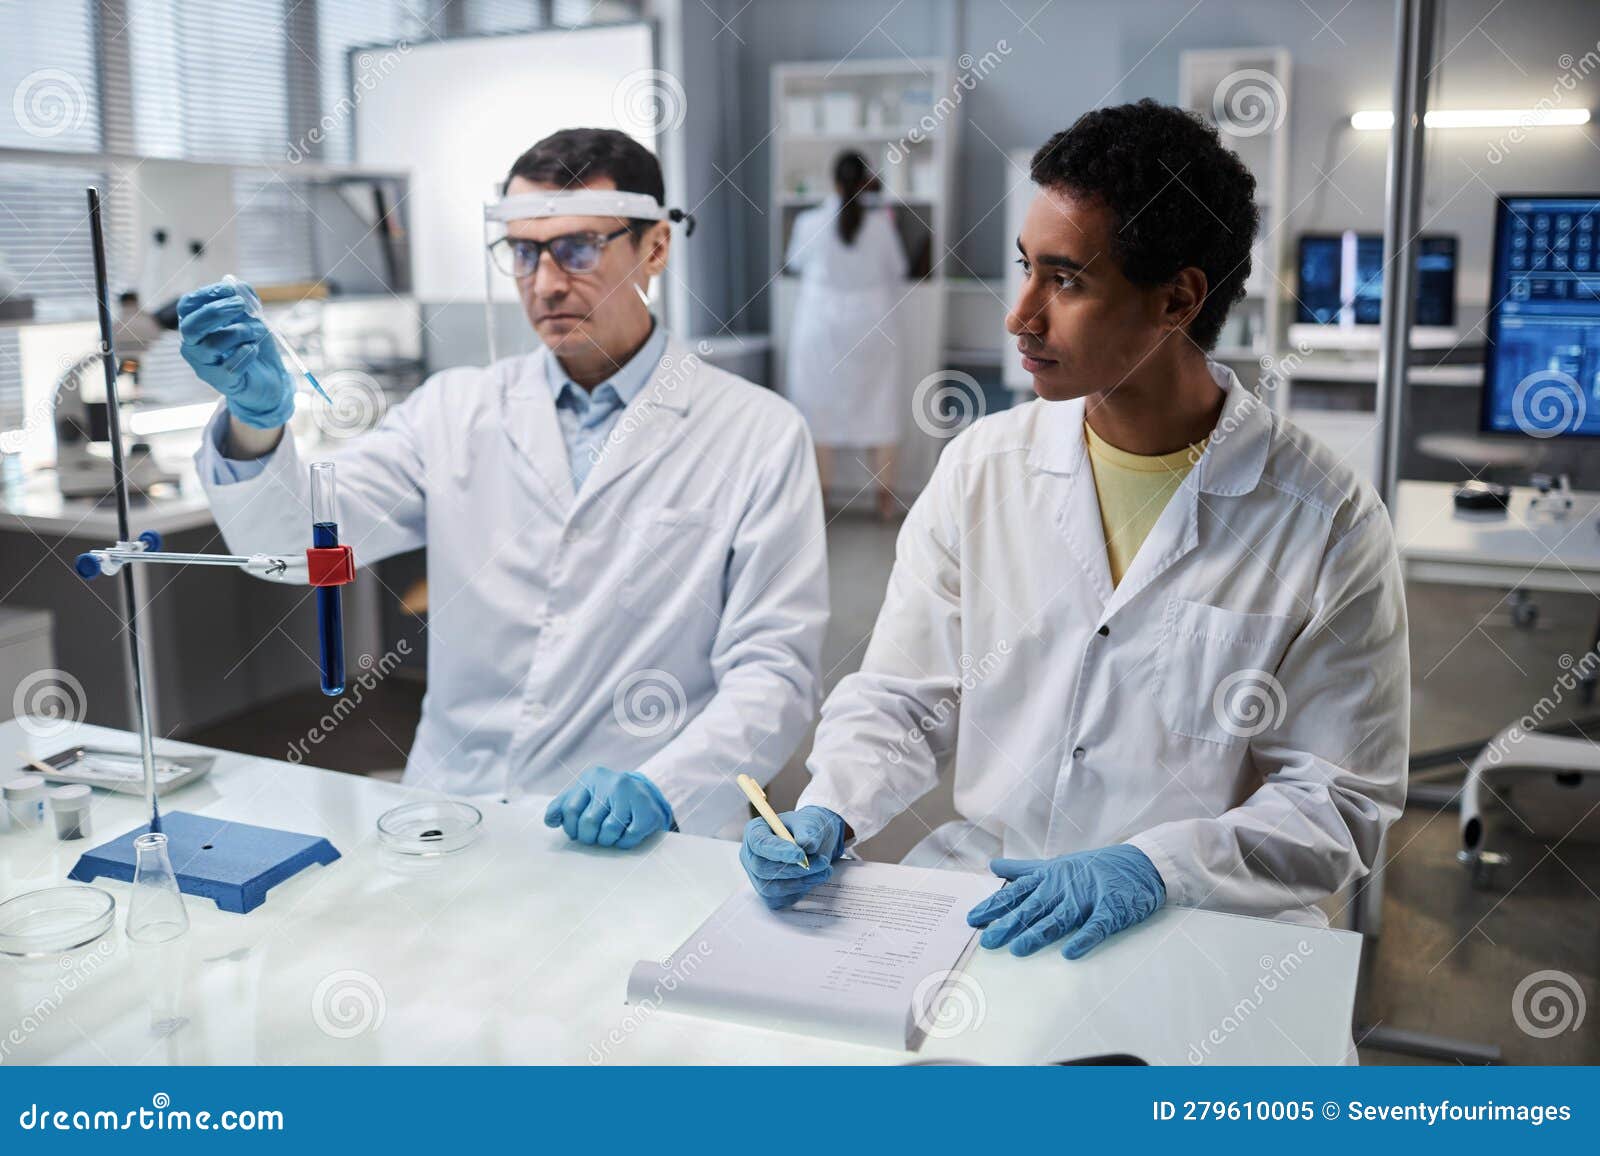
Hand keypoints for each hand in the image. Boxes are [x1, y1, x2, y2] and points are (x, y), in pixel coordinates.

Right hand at [177, 281, 294, 428]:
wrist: (269, 379)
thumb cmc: (252, 344)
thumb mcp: (251, 317)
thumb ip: (245, 300)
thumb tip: (238, 285)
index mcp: (195, 325)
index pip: (187, 305)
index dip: (206, 294)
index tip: (230, 289)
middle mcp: (193, 346)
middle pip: (191, 326)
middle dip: (216, 312)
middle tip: (240, 305)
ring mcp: (204, 366)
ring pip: (211, 345)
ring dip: (238, 332)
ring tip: (256, 331)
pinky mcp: (221, 382)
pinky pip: (230, 366)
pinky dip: (246, 353)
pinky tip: (254, 349)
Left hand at [543, 766, 673, 849]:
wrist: (644, 796)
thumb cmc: (606, 799)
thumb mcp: (583, 795)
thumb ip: (562, 805)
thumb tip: (550, 821)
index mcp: (592, 778)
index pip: (570, 809)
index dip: (570, 827)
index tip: (575, 833)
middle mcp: (613, 782)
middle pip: (589, 821)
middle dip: (588, 837)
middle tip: (593, 837)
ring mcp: (632, 794)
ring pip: (609, 830)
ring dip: (606, 841)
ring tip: (608, 837)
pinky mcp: (647, 810)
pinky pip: (629, 836)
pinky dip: (623, 843)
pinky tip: (623, 837)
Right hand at [740, 805, 847, 908]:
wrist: (817, 841)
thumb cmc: (808, 827)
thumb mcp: (811, 820)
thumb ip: (808, 829)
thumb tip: (807, 844)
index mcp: (755, 831)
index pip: (759, 844)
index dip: (778, 851)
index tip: (800, 855)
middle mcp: (752, 855)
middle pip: (762, 869)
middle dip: (794, 869)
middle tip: (822, 862)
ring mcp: (758, 876)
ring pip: (771, 888)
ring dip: (800, 882)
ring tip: (824, 870)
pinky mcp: (769, 893)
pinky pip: (780, 900)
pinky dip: (799, 892)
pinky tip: (814, 879)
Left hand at [966, 844, 1164, 959]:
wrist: (1140, 864)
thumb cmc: (1094, 867)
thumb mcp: (1056, 864)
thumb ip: (1024, 869)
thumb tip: (994, 866)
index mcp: (1050, 878)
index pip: (1017, 892)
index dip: (995, 905)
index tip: (974, 919)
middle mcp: (1064, 887)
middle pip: (1033, 907)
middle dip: (1010, 924)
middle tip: (988, 941)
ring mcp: (1088, 898)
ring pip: (1060, 917)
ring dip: (1039, 933)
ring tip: (1019, 949)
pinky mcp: (1112, 910)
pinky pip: (1097, 926)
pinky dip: (1084, 939)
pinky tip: (1070, 953)